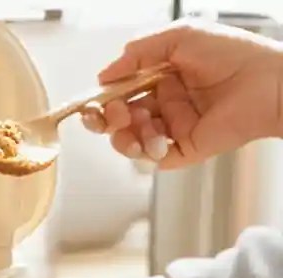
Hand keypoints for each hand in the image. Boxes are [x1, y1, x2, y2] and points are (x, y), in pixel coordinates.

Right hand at [81, 19, 282, 167]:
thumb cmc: (235, 54)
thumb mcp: (181, 36)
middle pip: (120, 119)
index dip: (102, 98)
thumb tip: (105, 73)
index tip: (93, 102)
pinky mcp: (185, 149)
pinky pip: (153, 158)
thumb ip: (139, 51)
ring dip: (125, 136)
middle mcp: (165, 103)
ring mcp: (174, 128)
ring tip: (137, 126)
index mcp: (162, 76)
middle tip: (110, 116)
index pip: (121, 91)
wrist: (270, 83)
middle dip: (107, 120)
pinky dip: (147, 152)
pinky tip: (156, 141)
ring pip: (131, 141)